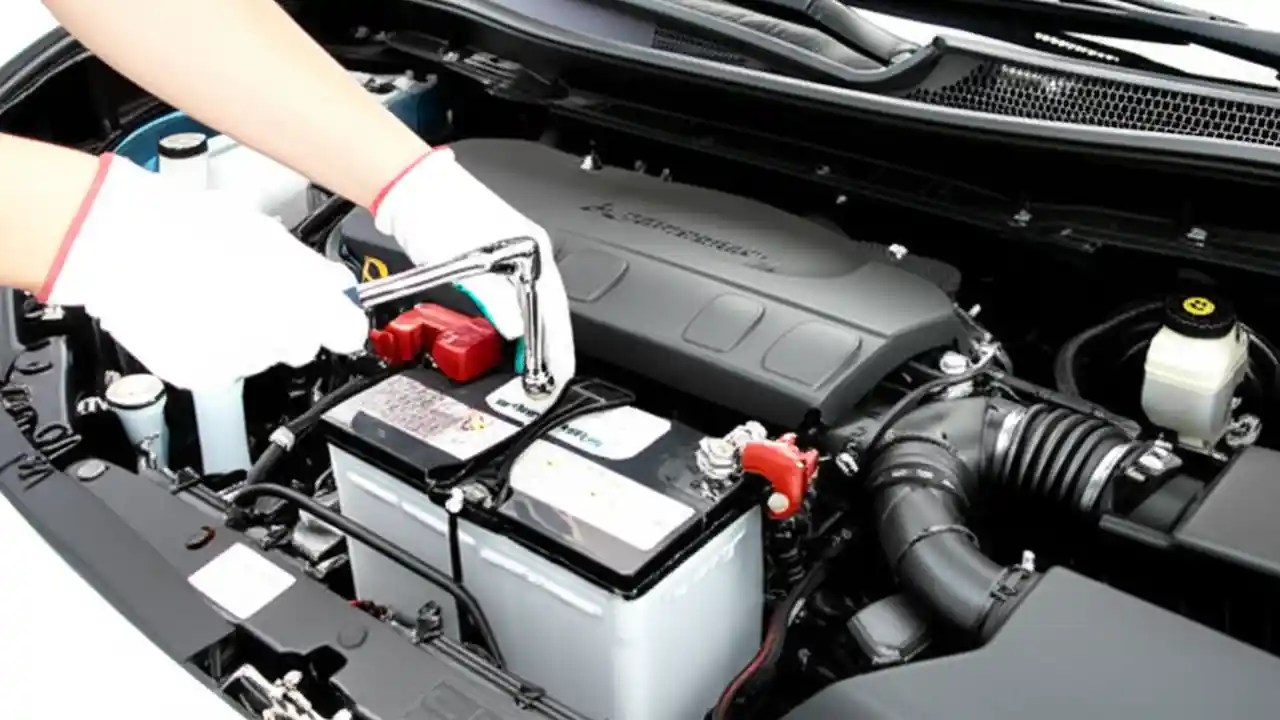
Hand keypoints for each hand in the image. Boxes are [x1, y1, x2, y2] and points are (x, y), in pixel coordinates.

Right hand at [41, 154, 368, 390]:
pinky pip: (222, 367)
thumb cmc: (189, 228)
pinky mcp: (203, 375)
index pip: (348, 331)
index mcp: (304, 298)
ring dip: (248, 335)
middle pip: (303, 345)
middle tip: (257, 294)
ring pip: (262, 356)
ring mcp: (239, 359)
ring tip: (216, 299)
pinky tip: (194, 316)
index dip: (339, 320)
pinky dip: (213, 349)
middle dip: (290, 324)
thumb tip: (334, 283)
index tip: (331, 314)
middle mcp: (277, 335)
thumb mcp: (267, 232)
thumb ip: (311, 267)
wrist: (121, 246)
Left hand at [371, 147, 575, 399]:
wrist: (413, 186)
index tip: (559, 371)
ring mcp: (513, 251)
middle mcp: (528, 249)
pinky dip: (519, 318)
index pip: (552, 307)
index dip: (556, 344)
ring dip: (535, 334)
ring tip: (534, 362)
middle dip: (551, 345)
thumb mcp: (468, 266)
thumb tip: (518, 331)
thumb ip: (497, 301)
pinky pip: (517, 294)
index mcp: (531, 249)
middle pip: (549, 307)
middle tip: (551, 376)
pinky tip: (514, 332)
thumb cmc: (438, 212)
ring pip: (533, 302)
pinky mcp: (494, 256)